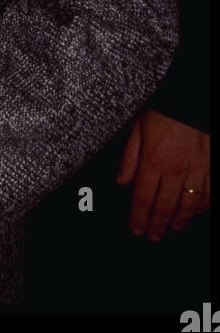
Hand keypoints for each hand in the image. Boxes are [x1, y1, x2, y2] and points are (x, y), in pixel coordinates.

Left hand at [117, 109, 209, 239]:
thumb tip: (120, 180)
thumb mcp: (137, 127)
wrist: (190, 96)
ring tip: (174, 228)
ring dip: (180, 219)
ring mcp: (197, 168)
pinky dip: (204, 205)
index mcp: (153, 159)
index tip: (136, 230)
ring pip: (189, 203)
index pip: (143, 197)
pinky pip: (210, 191)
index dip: (139, 218)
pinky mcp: (212, 164)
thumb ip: (129, 156)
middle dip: (157, 224)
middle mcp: (175, 168)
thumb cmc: (163, 109)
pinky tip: (198, 211)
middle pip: (165, 206)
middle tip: (153, 236)